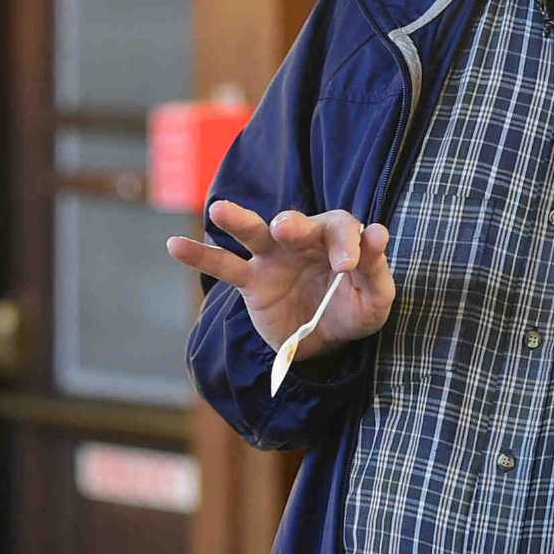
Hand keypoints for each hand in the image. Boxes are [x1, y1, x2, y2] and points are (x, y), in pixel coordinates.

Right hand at [165, 200, 394, 362]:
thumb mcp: (375, 299)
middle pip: (297, 223)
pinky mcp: (252, 281)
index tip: (347, 266)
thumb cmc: (353, 311)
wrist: (323, 344)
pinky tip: (174, 245)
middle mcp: (303, 240)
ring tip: (219, 210)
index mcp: (337, 239)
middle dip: (292, 224)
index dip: (347, 242)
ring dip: (238, 221)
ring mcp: (274, 257)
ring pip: (254, 232)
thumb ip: (376, 269)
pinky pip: (223, 266)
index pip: (342, 228)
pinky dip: (199, 255)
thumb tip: (379, 232)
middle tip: (287, 229)